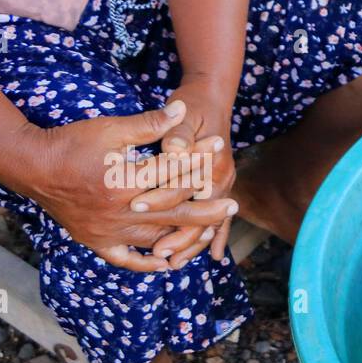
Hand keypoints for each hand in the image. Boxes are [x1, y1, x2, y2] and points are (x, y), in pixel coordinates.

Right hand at [20, 102, 238, 271]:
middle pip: (172, 212)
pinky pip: (125, 259)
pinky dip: (147, 263)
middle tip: (232, 205)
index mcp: (124, 181)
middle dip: (205, 209)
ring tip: (208, 233)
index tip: (218, 149)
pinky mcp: (97, 241)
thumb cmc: (70, 143)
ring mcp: (108, 231)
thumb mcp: (109, 129)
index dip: (197, 158)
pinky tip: (167, 263)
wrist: (30, 166)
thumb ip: (148, 124)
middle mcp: (119, 211)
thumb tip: (182, 110)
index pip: (171, 172)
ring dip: (182, 237)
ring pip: (156, 239)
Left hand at [145, 78, 237, 267]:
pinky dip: (214, 237)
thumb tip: (173, 148)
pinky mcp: (219, 187)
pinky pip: (220, 219)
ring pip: (211, 223)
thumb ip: (176, 132)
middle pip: (201, 215)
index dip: (162, 200)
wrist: (212, 100)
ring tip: (174, 262)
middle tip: (159, 254)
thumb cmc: (193, 106)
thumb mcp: (185, 114)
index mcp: (212, 161)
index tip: (138, 210)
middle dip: (181, 235)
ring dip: (193, 243)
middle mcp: (222, 177)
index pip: (185, 188)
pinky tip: (213, 256)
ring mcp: (223, 184)